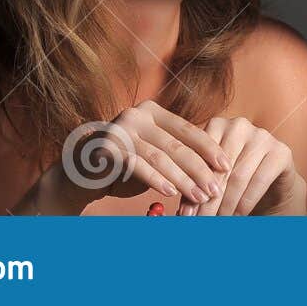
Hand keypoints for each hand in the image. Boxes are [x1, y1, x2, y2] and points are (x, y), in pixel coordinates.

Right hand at [33, 99, 231, 213]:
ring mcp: (121, 130)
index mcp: (152, 111)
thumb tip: (213, 170)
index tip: (226, 166)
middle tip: (215, 188)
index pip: (188, 130)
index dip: (209, 149)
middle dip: (199, 169)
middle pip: (177, 145)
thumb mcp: (153, 155)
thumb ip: (176, 155)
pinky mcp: (108, 148)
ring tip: (198, 196)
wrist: (81, 173)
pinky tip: (171, 192)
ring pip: (160, 157)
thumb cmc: (123, 165)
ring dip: (183, 180)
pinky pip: (138, 166)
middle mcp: (137, 115)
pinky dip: (156, 180)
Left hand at [187, 116, 306, 214]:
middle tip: (200, 223)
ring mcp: (262, 136)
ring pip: (238, 176)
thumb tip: (183, 213)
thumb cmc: (233, 179)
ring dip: (226, 205)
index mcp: (218, 125)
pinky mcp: (281, 151)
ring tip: (217, 223)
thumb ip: (196, 190)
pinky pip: (260, 180)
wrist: (270, 181)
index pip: (201, 157)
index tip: (186, 213)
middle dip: (209, 201)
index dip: (193, 187)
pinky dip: (246, 202)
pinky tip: (238, 217)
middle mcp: (240, 125)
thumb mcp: (212, 180)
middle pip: (219, 169)